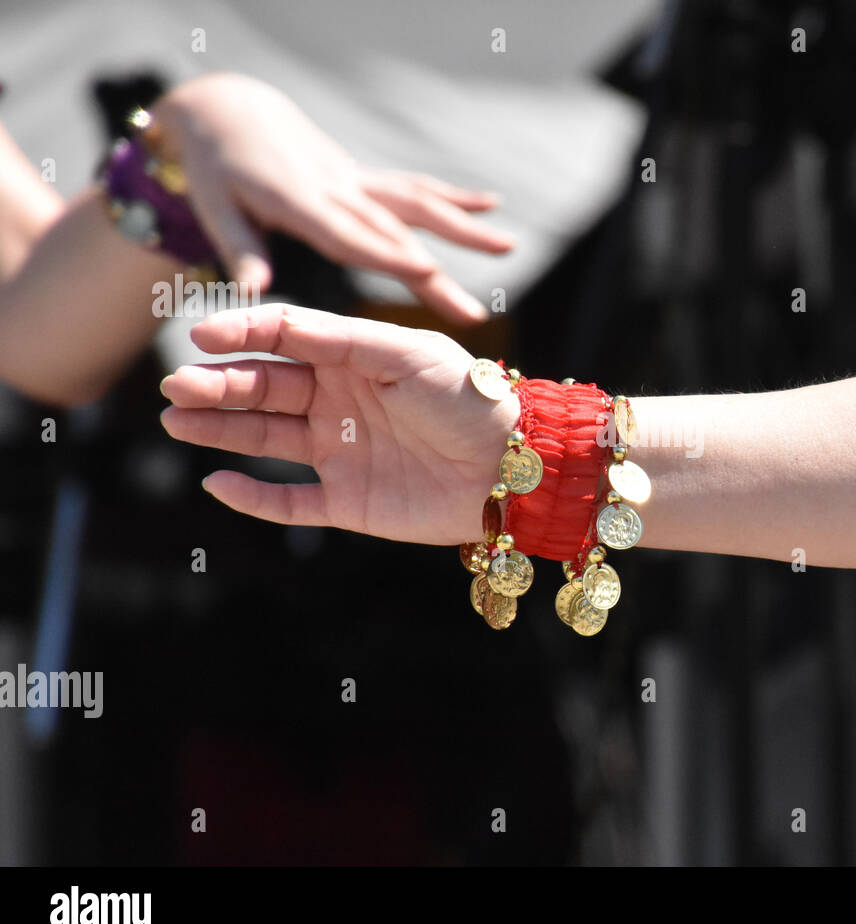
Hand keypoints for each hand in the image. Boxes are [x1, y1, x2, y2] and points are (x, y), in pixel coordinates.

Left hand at [151, 73, 513, 322]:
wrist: (228, 111)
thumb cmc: (213, 167)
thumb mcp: (215, 206)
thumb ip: (240, 249)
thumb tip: (251, 295)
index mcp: (299, 202)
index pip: (348, 233)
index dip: (386, 252)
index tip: (427, 270)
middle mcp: (337, 189)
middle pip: (396, 229)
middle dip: (440, 264)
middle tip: (475, 303)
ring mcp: (355, 181)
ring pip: (416, 204)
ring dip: (462, 225)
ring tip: (507, 246)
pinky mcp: (362, 178)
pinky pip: (412, 188)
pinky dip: (451, 196)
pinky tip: (490, 204)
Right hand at [159, 302, 519, 542]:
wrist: (513, 467)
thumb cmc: (468, 398)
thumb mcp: (409, 353)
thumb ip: (343, 338)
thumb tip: (274, 325)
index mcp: (353, 356)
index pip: (284, 338)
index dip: (242, 334)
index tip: (202, 334)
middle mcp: (339, 401)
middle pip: (265, 387)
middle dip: (219, 383)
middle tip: (178, 384)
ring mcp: (340, 451)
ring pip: (265, 438)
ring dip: (220, 429)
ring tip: (176, 419)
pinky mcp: (348, 501)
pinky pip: (289, 501)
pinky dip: (254, 496)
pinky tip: (218, 481)